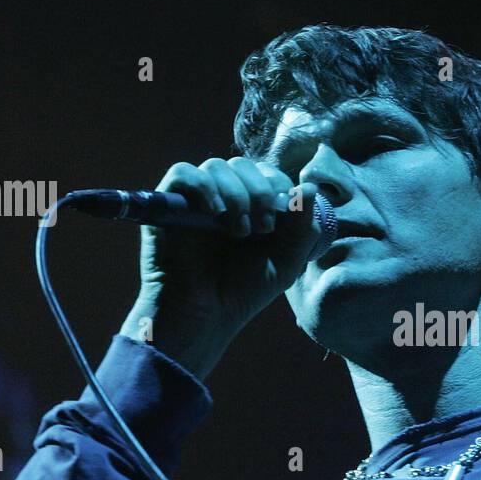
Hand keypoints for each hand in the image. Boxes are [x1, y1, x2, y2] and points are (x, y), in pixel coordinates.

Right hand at [121, 157, 320, 379]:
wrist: (206, 314)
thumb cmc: (244, 290)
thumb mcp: (286, 261)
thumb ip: (303, 227)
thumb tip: (311, 187)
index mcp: (253, 206)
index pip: (267, 174)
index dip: (278, 187)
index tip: (280, 219)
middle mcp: (224, 197)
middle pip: (243, 165)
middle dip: (259, 191)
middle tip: (262, 228)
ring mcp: (196, 199)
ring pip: (216, 166)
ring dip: (235, 193)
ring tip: (239, 231)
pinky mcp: (169, 204)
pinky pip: (183, 172)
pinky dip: (202, 186)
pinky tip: (214, 213)